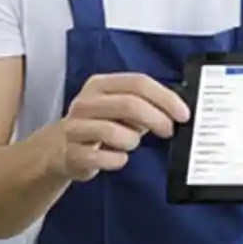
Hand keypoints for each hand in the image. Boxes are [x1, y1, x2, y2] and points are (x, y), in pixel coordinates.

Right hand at [49, 73, 190, 181]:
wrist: (59, 149)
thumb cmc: (99, 126)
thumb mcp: (119, 109)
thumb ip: (145, 105)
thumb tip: (177, 111)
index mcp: (100, 85)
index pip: (138, 83)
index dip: (165, 97)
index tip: (183, 113)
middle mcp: (85, 102)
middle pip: (129, 104)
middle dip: (156, 119)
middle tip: (169, 131)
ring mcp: (75, 127)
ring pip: (113, 131)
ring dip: (132, 141)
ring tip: (130, 144)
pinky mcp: (71, 153)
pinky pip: (102, 158)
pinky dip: (117, 160)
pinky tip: (118, 158)